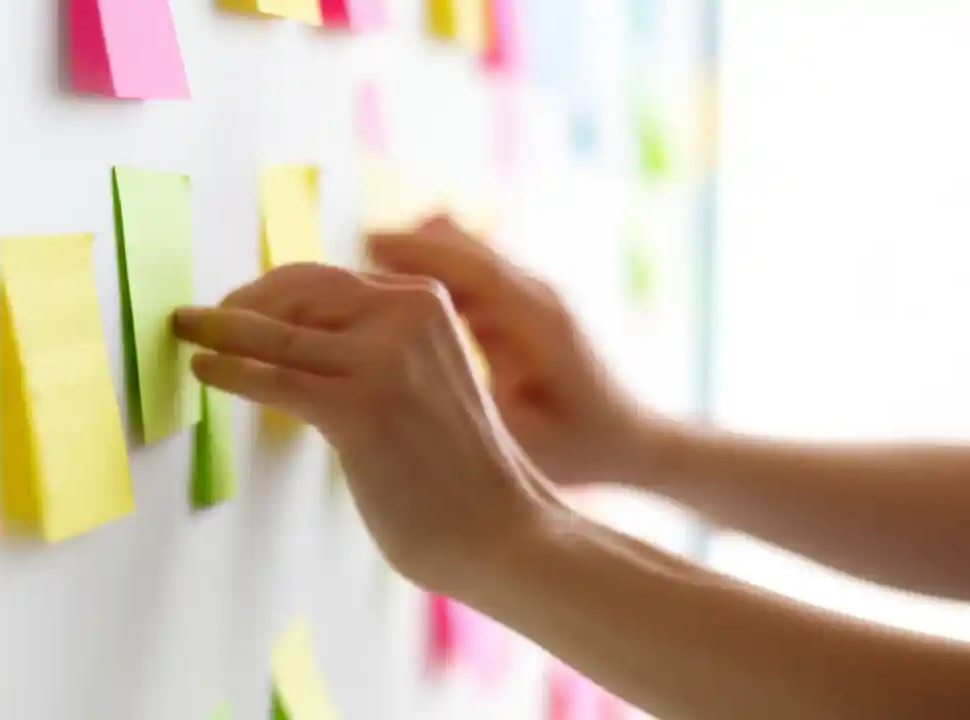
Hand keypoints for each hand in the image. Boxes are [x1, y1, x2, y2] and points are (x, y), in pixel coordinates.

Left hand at [174, 264, 560, 595]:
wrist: (499, 528)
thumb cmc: (457, 467)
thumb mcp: (426, 377)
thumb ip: (380, 346)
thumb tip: (297, 335)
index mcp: (425, 300)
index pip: (328, 278)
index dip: (271, 290)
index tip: (236, 305)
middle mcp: (406, 314)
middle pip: (297, 291)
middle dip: (241, 303)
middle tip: (201, 320)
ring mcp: (383, 358)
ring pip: (278, 331)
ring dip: (220, 330)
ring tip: (187, 331)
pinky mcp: (358, 406)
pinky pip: (274, 378)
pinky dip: (230, 371)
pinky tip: (204, 369)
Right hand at [368, 217, 665, 488]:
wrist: (634, 440)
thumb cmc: (586, 451)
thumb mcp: (528, 443)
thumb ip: (477, 413)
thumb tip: (409, 396)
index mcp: (542, 318)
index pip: (474, 266)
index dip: (417, 251)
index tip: (363, 243)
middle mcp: (537, 293)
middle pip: (459, 245)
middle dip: (399, 248)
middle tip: (336, 265)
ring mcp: (528, 295)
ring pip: (457, 255)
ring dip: (407, 264)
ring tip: (345, 287)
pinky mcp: (517, 305)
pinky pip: (462, 279)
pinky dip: (423, 284)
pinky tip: (378, 312)